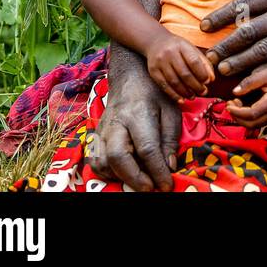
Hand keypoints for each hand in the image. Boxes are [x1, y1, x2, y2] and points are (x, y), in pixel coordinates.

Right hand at [86, 52, 181, 191]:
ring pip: (102, 161)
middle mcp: (116, 123)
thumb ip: (171, 138)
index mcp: (138, 113)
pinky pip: (94, 160)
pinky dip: (106, 172)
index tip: (167, 185)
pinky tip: (122, 173)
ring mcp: (102, 130)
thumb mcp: (171, 110)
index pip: (147, 148)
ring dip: (119, 176)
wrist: (129, 78)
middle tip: (150, 188)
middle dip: (134, 178)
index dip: (157, 171)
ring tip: (138, 181)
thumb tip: (169, 166)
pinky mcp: (95, 135)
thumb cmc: (154, 93)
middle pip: (118, 157)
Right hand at [145, 32, 213, 102]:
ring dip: (185, 92)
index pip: (194, 61)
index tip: (208, 81)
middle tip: (203, 92)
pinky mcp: (153, 71)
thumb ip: (203, 63)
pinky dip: (173, 95)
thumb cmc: (178, 48)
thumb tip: (211, 79)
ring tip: (193, 96)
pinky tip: (181, 99)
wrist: (155, 42)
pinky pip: (164, 86)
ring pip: (174, 81)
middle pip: (184, 73)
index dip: (202, 73)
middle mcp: (170, 53)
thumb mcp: (192, 49)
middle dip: (195, 85)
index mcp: (182, 46)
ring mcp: (160, 63)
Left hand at [200, 0, 266, 78]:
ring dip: (240, 61)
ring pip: (262, 50)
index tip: (203, 26)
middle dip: (225, 46)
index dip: (220, 16)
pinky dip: (266, 71)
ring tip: (224, 69)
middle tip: (208, 56)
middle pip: (247, 32)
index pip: (242, 5)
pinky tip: (252, 78)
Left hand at [226, 65, 266, 129]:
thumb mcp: (266, 74)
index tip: (229, 104)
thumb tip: (235, 92)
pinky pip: (259, 122)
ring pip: (255, 126)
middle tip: (230, 105)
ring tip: (236, 105)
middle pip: (252, 125)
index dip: (237, 112)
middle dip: (237, 118)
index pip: (252, 114)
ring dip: (242, 119)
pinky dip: (249, 118)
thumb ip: (250, 82)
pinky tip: (245, 106)